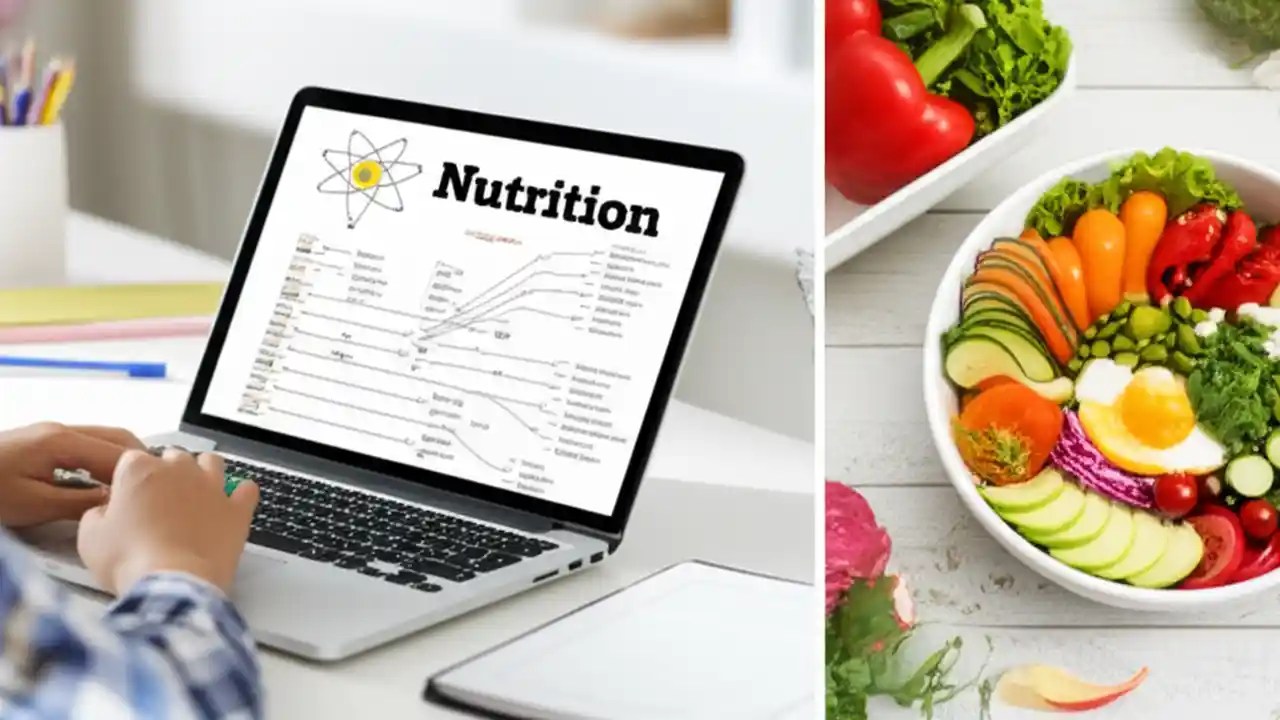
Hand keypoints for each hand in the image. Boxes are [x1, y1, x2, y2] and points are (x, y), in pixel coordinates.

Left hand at [0, 422, 142, 527]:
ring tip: (131, 490)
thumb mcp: (34, 505)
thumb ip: (79, 502)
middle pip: (118, 437)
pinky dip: (105, 460)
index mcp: (63, 441)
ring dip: (123, 461)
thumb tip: (117, 503)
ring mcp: (53, 431)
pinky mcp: (44, 439)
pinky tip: (103, 482)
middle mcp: (64, 429)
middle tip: (151, 493)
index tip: (152, 501)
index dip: (138, 477)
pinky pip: (88, 444)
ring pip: (105, 439)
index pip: (117, 455)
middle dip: (140, 463)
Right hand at [78, 448, 258, 594]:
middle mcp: (179, 469)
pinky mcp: (237, 509)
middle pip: (172, 458)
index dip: (128, 480)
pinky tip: (232, 505)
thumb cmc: (129, 560)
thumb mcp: (90, 537)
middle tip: (158, 502)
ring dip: (202, 473)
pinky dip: (239, 494)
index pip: (131, 460)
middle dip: (165, 474)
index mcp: (139, 470)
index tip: (126, 498)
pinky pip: (246, 489)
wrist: (173, 583)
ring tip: (194, 496)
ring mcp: (212, 486)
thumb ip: (97, 514)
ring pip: (211, 462)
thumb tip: (105, 510)